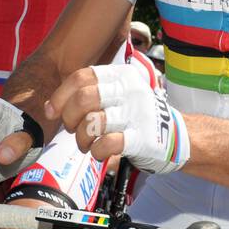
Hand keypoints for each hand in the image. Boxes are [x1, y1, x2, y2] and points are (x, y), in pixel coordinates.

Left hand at [46, 63, 189, 174]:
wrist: (176, 136)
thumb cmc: (136, 116)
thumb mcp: (118, 95)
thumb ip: (89, 95)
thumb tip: (52, 106)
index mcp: (121, 75)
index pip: (81, 77)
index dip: (61, 95)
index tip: (53, 112)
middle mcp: (130, 91)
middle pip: (84, 98)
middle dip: (69, 118)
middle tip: (73, 129)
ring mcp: (137, 114)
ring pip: (93, 122)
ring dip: (81, 139)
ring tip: (86, 144)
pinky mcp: (142, 138)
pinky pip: (108, 144)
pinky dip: (96, 151)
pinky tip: (98, 152)